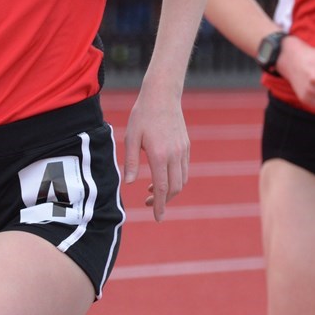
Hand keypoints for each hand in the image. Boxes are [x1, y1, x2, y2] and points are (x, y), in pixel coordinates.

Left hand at [123, 87, 188, 220]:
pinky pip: (184, 169)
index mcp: (159, 155)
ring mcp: (183, 150)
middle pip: (175, 188)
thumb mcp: (131, 138)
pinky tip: (162, 176)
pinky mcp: (185, 146)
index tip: (158, 218)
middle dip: (164, 201)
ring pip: (182, 180)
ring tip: (153, 190)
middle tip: (149, 204)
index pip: (162, 188)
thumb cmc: (142, 115)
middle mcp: (174, 155)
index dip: (160, 205)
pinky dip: (175, 179)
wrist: (162, 95)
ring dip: (170, 191)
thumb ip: (130, 162)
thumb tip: (128, 183)